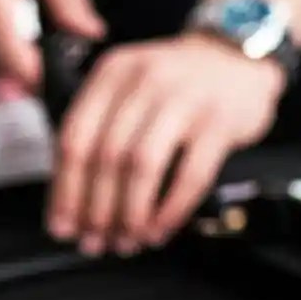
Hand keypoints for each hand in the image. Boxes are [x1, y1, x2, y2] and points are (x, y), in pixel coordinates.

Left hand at [48, 33, 285, 256]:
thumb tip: (71, 200)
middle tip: (95, 241)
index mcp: (112, 73)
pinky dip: (170, 210)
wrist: (237, 58)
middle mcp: (145, 80)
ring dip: (130, 214)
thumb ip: (97, 128)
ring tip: (127, 241)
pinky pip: (190, 175)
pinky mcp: (219, 121)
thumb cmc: (177, 83)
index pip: (74, 138)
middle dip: (96, 210)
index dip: (64, 191)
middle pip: (105, 156)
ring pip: (142, 166)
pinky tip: (160, 229)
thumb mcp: (129, 85)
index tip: (63, 226)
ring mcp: (184, 99)